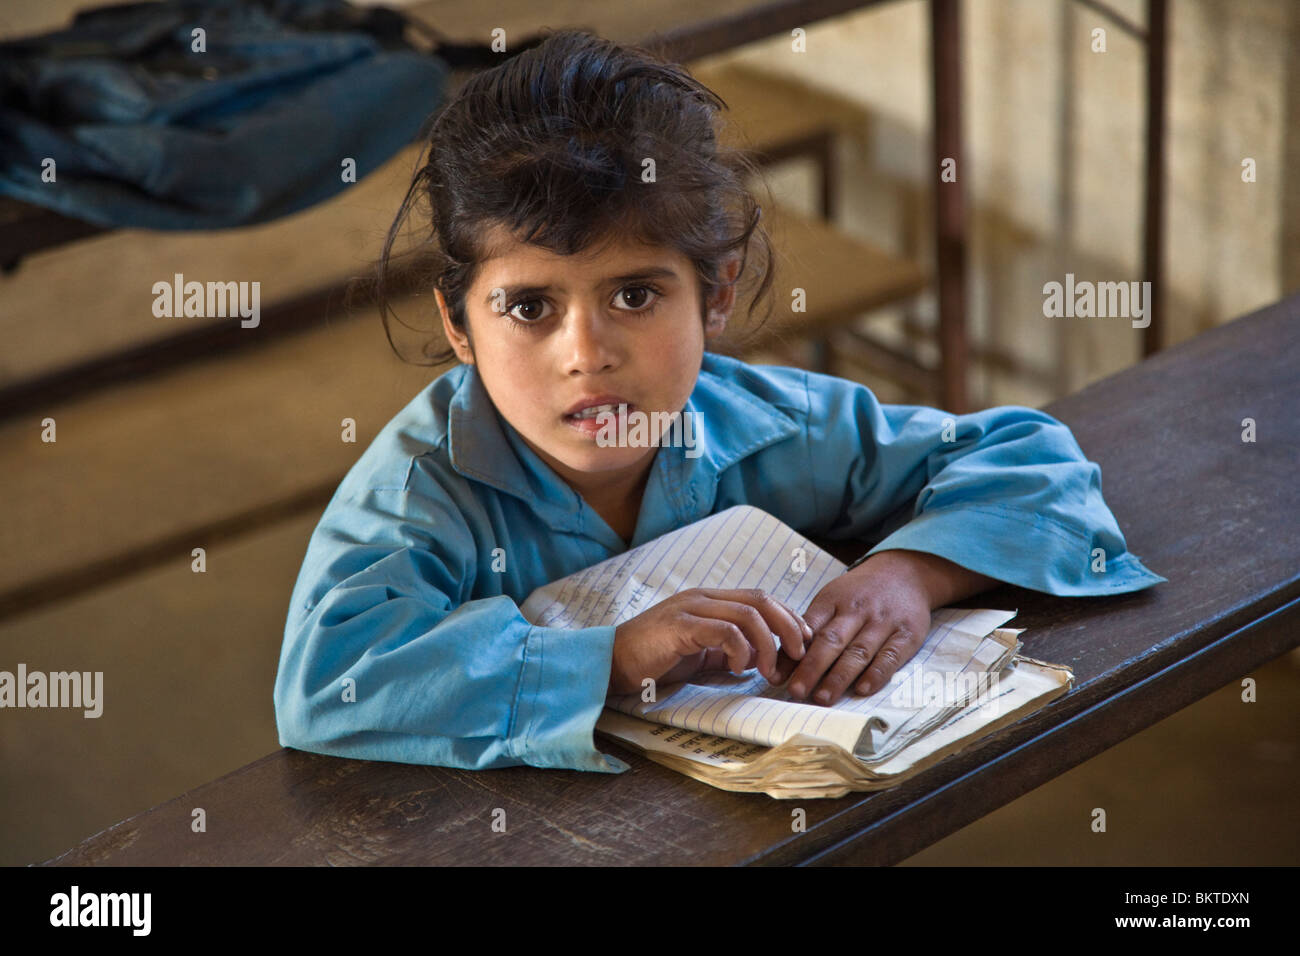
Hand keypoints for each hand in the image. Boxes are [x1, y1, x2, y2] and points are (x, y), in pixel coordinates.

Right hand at [608, 588, 810, 694]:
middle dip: (789, 626)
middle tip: (798, 654)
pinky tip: (737, 669)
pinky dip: (740, 649)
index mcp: (708, 601)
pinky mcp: (680, 625)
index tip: (802, 644)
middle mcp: (702, 598)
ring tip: (767, 670)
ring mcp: (691, 608)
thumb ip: (727, 651)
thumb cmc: (653, 661)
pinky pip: (725, 630)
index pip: (760, 598)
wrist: (611, 664)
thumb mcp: (699, 655)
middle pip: (761, 599)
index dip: (788, 618)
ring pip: (748, 613)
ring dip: (767, 644)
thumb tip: (758, 660)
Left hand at [775, 552, 937, 705]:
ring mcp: (883, 621)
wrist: (905, 572)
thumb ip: (811, 628)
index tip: (775, 676)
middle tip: (796, 691)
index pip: (808, 628)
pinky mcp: (907, 634)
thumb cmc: (860, 593)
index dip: (791, 653)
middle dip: (811, 668)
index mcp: (833, 600)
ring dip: (839, 676)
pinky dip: (876, 674)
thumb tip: (783, 663)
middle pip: (831, 641)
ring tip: (822, 697)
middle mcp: (857, 610)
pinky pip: (890, 656)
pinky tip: (862, 690)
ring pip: (858, 651)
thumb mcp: (833, 599)